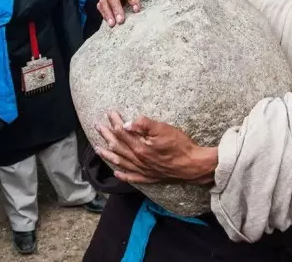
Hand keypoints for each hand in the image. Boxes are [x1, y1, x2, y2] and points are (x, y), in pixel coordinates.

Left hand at [95, 111, 216, 184]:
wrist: (193, 165)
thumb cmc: (180, 146)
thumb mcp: (163, 129)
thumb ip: (144, 125)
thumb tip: (127, 123)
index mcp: (140, 148)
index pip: (122, 133)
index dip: (114, 122)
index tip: (109, 113)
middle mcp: (138, 160)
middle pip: (118, 147)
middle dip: (106, 135)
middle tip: (97, 126)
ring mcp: (143, 170)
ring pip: (121, 162)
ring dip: (108, 154)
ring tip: (98, 148)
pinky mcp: (150, 177)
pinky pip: (132, 177)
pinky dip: (123, 175)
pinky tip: (117, 172)